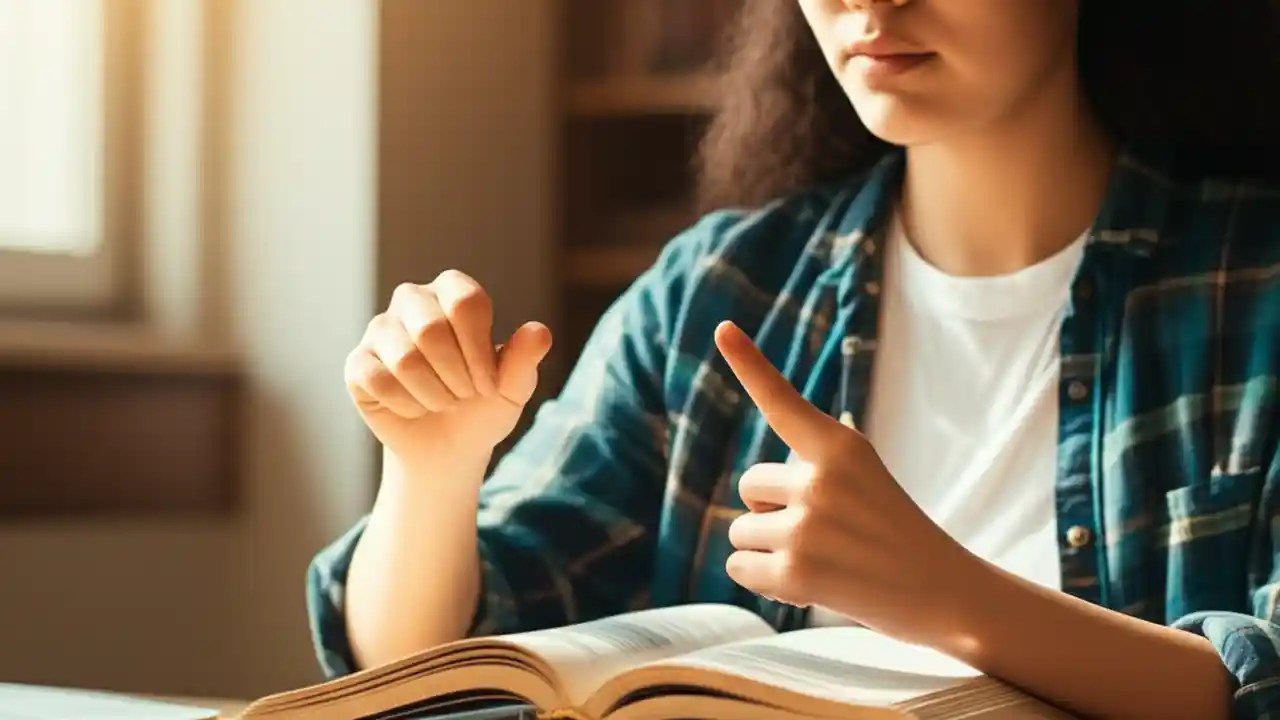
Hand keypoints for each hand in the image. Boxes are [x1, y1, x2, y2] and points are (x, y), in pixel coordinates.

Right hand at [344, 270, 552, 470]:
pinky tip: (414, 408)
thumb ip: (525, 359)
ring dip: (434, 396)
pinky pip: (379, 383)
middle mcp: (413, 299)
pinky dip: (407, 407)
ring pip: (405, 360)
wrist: (449, 447)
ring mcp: (380, 329)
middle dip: (456, 377)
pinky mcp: (357, 363)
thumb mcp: (513, 387)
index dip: (479, 352)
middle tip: (464, 395)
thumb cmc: (483, 406)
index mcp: (453, 291)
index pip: (465, 303)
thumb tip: (540, 332)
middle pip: (430, 330)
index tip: (489, 385)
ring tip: (442, 402)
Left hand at [715, 321, 976, 644]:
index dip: (749, 363)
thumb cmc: (896, 532)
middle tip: (824, 530)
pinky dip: (762, 579)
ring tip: (822, 558)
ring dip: (768, 547)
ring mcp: (806, 527)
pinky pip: (739, 566)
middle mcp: (819, 479)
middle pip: (750, 485)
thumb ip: (818, 462)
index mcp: (840, 446)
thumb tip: (770, 468)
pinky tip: (805, 584)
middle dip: (771, 509)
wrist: (942, 592)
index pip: (782, 400)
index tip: (723, 328)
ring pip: (741, 529)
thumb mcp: (865, 476)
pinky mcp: (795, 574)